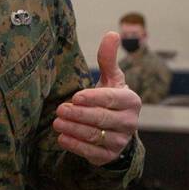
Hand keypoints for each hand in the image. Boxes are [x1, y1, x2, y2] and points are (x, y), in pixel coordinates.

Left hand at [53, 31, 141, 165]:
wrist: (117, 131)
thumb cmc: (111, 99)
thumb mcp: (111, 79)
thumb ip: (108, 59)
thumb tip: (112, 33)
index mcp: (132, 101)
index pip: (111, 99)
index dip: (93, 98)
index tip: (75, 97)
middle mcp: (130, 123)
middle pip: (101, 118)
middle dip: (79, 114)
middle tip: (59, 109)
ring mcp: (120, 141)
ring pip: (95, 136)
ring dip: (74, 129)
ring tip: (57, 122)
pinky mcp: (109, 156)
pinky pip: (91, 152)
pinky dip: (75, 145)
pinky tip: (62, 138)